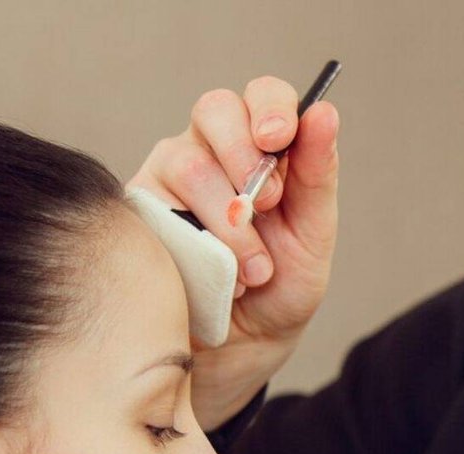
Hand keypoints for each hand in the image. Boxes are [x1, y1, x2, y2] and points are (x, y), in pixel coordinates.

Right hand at [129, 76, 340, 428]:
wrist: (240, 347)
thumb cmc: (280, 286)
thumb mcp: (313, 236)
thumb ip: (317, 175)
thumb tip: (324, 112)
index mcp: (262, 147)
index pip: (263, 97)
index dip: (270, 107)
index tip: (279, 138)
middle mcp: (212, 151)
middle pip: (215, 109)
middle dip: (245, 153)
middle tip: (266, 203)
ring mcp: (169, 179)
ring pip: (187, 162)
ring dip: (229, 218)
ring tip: (254, 269)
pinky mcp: (139, 213)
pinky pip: (156, 207)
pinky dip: (196, 246)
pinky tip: (218, 277)